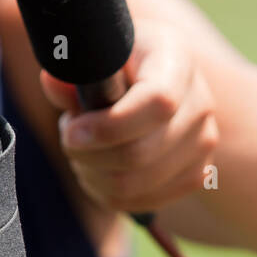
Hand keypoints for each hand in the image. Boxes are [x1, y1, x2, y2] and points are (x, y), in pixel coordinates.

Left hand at [40, 18, 219, 213]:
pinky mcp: (197, 174)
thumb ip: (75, 70)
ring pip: (138, 184)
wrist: (153, 75)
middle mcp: (200, 104)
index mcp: (176, 62)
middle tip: (69, 138)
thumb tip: (53, 84)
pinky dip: (110, 194)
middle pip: (142, 154)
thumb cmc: (118, 62)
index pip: (158, 103)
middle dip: (90, 155)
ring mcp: (203, 143)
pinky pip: (145, 202)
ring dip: (95, 175)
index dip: (111, 126)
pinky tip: (97, 170)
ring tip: (82, 153)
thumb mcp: (96, 54)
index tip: (72, 131)